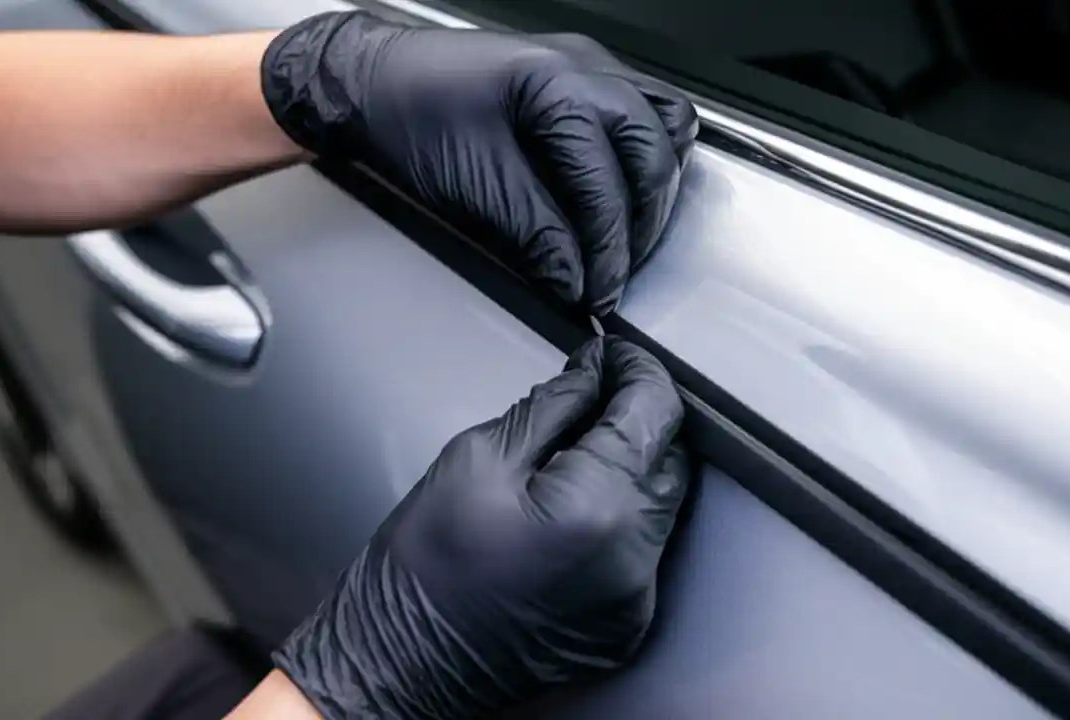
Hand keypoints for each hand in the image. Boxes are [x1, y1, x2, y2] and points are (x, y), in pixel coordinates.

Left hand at [261, 12, 697, 314]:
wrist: (366, 83)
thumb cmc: (404, 119)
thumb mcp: (471, 187)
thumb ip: (534, 234)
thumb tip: (576, 280)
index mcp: (555, 85)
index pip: (608, 181)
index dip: (610, 248)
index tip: (601, 292)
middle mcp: (581, 64)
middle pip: (653, 149)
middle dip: (642, 219)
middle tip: (617, 270)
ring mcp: (583, 63)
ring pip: (662, 121)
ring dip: (654, 181)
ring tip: (628, 232)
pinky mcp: (575, 74)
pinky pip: (641, 107)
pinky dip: (643, 152)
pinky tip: (622, 186)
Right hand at [273, 336, 690, 717]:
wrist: (399, 662)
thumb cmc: (423, 568)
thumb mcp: (478, 457)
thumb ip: (552, 406)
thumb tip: (594, 370)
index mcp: (595, 508)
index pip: (653, 413)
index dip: (638, 371)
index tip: (616, 356)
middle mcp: (632, 558)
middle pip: (670, 458)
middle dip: (637, 420)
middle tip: (591, 399)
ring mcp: (634, 600)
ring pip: (663, 506)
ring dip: (633, 470)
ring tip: (575, 457)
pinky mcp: (625, 626)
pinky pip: (645, 553)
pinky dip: (621, 521)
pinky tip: (573, 512)